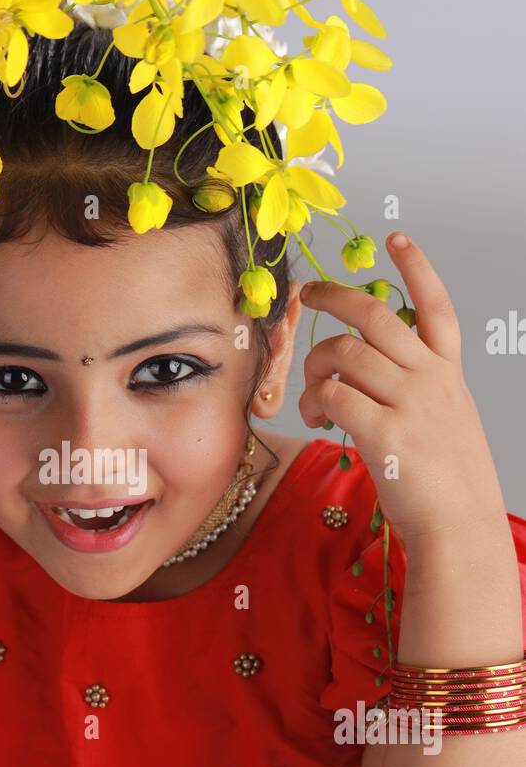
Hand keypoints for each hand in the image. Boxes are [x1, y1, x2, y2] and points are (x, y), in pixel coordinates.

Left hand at [298, 232, 507, 547]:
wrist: (460, 528)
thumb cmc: (446, 482)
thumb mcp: (445, 421)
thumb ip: (414, 389)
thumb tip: (363, 370)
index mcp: (448, 373)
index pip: (437, 305)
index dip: (416, 267)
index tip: (395, 237)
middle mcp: (432, 379)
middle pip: (374, 316)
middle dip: (332, 296)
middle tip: (305, 294)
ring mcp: (411, 404)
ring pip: (344, 354)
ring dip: (315, 368)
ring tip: (313, 395)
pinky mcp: (387, 433)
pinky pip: (335, 395)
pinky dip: (315, 402)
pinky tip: (317, 418)